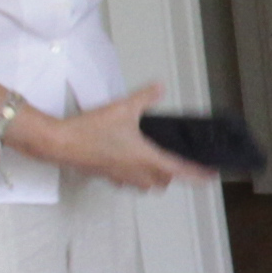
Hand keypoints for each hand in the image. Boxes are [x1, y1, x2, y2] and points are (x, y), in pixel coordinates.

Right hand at [14, 84, 203, 192]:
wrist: (60, 144)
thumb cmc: (92, 129)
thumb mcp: (122, 108)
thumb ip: (144, 98)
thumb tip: (159, 87)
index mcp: (145, 158)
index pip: (179, 170)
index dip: (197, 174)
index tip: (210, 175)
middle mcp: (136, 172)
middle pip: (163, 181)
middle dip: (174, 174)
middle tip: (180, 161)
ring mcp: (120, 177)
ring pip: (146, 185)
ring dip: (154, 178)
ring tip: (157, 162)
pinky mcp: (106, 176)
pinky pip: (127, 181)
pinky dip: (134, 175)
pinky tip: (129, 162)